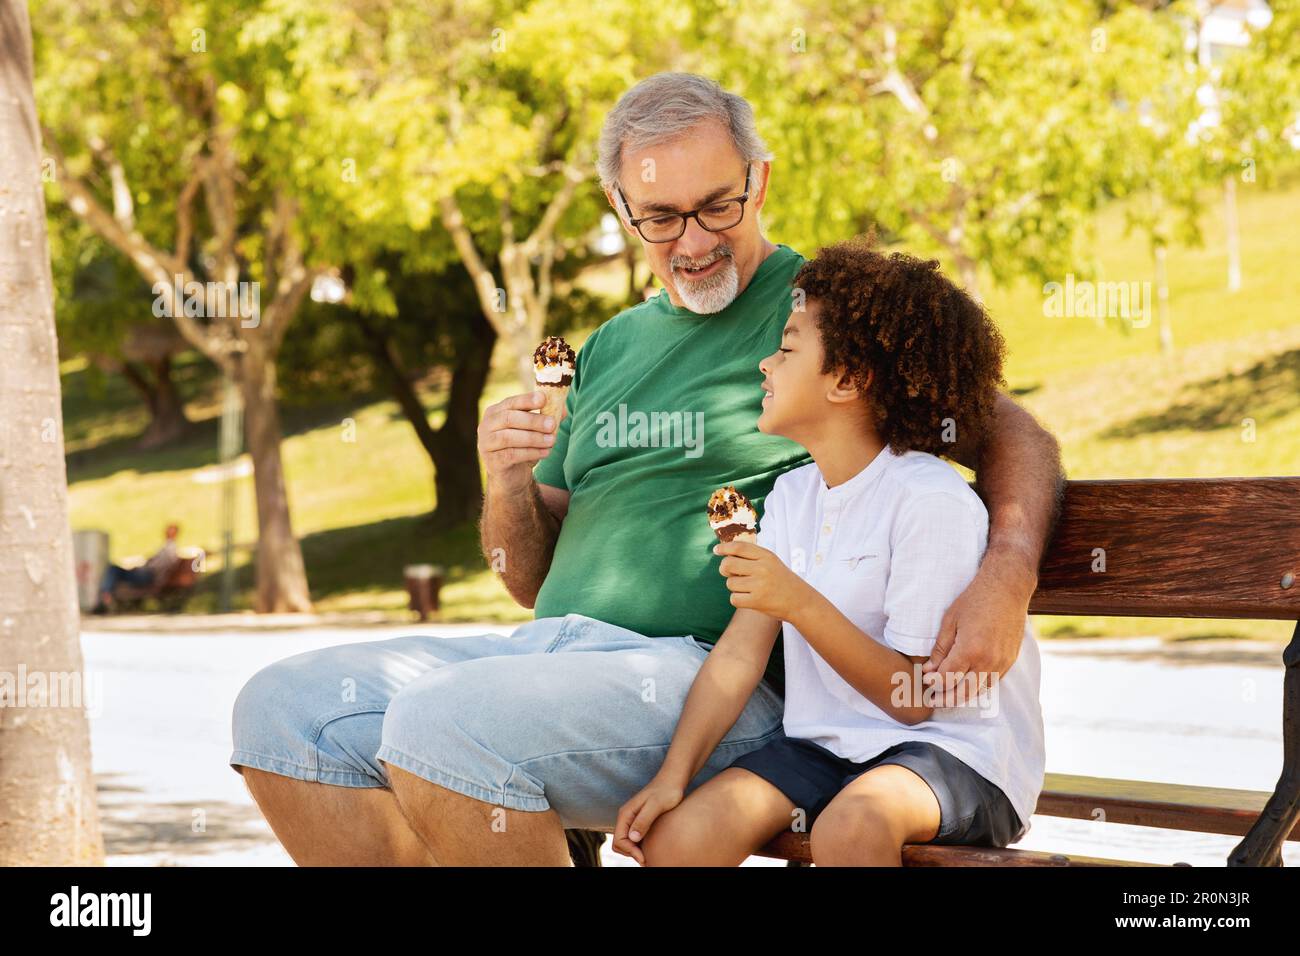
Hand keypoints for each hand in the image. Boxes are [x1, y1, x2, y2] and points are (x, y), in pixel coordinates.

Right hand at [477, 391, 556, 494]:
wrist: (511, 476)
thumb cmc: (522, 447)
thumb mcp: (534, 431)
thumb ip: (546, 419)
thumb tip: (564, 411)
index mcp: (496, 412)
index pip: (510, 402)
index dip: (526, 400)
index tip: (543, 399)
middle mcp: (486, 426)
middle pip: (509, 418)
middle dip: (533, 421)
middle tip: (552, 424)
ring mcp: (486, 444)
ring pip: (509, 437)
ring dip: (533, 438)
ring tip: (552, 441)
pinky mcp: (492, 462)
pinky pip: (511, 455)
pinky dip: (531, 453)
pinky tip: (545, 453)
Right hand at [612, 778, 684, 864]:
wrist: (673, 779)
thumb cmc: (667, 791)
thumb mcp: (656, 806)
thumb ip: (643, 821)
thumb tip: (632, 838)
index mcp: (626, 813)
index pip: (619, 840)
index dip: (630, 851)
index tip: (645, 857)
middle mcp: (626, 817)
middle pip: (619, 844)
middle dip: (630, 853)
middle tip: (647, 858)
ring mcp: (632, 819)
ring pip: (626, 842)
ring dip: (635, 851)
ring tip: (650, 855)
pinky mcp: (640, 820)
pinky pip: (634, 838)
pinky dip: (639, 846)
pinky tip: (652, 847)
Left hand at [713, 538, 807, 621]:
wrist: (800, 602)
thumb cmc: (782, 580)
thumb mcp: (771, 562)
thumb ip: (752, 556)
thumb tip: (725, 553)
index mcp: (766, 556)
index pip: (739, 547)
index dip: (725, 548)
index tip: (716, 550)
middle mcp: (762, 568)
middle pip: (728, 564)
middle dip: (724, 569)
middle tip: (730, 573)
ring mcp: (759, 585)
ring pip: (730, 583)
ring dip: (735, 587)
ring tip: (748, 588)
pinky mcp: (757, 601)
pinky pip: (734, 598)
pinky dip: (738, 600)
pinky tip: (748, 599)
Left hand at [921, 549, 1032, 706]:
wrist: (1007, 589)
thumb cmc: (975, 601)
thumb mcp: (950, 621)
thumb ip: (940, 649)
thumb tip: (928, 670)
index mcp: (970, 650)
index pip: (948, 678)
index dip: (934, 683)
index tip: (926, 681)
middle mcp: (987, 661)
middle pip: (964, 692)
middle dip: (946, 699)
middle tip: (933, 700)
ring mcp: (1001, 663)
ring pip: (979, 690)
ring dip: (963, 696)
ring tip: (948, 697)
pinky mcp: (1010, 661)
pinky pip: (992, 682)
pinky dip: (978, 687)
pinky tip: (967, 685)